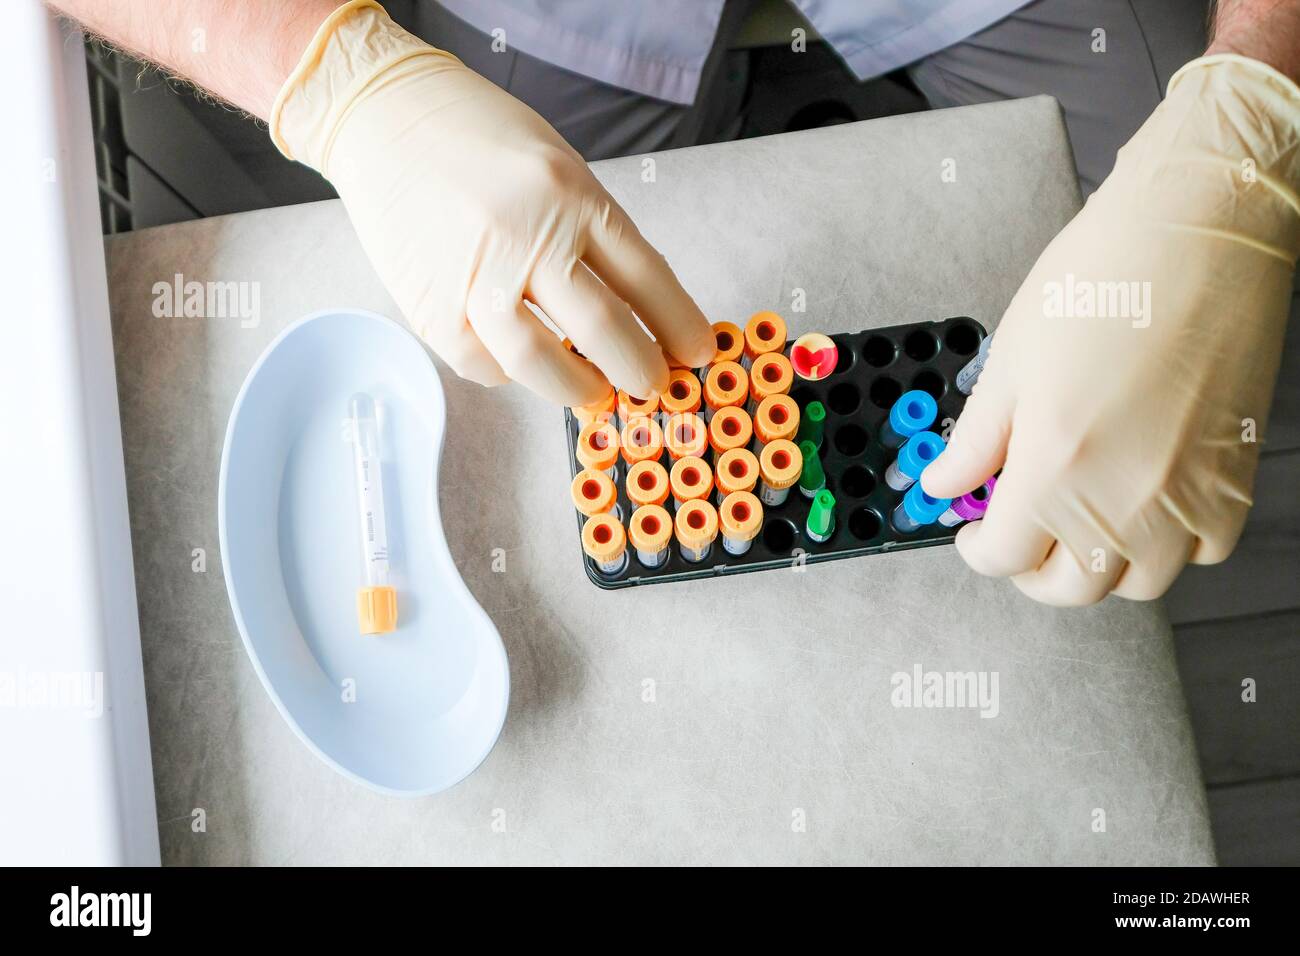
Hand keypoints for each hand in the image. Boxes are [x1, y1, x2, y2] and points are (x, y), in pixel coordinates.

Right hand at [270, 0, 712, 404]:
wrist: (381, 115)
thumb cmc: (475, 135)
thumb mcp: (556, 163)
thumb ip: (589, 232)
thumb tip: (628, 310)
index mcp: (571, 195)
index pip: (646, 277)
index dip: (679, 325)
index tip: (696, 354)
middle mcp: (529, 237)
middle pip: (604, 328)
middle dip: (639, 370)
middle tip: (651, 386)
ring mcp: (477, 277)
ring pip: (542, 362)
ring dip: (579, 389)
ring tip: (595, 393)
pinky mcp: (432, 308)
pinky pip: (484, 364)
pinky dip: (510, 374)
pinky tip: (520, 364)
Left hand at [922, 55, 1299, 605]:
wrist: (1200, 235)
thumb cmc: (1104, 281)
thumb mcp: (1010, 361)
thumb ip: (975, 442)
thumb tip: (944, 487)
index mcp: (1054, 470)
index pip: (1004, 558)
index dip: (977, 551)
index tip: (974, 534)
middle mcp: (1123, 500)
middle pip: (1069, 587)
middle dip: (1031, 571)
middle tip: (1018, 536)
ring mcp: (1186, 499)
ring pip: (1137, 582)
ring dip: (1098, 568)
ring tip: (1077, 526)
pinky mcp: (1234, 482)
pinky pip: (1203, 550)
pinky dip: (1169, 546)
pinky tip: (1144, 508)